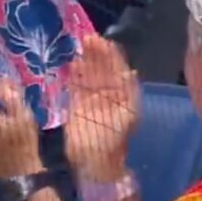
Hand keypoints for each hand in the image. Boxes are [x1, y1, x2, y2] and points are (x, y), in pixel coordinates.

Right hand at [65, 35, 139, 180]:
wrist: (95, 161)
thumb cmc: (115, 139)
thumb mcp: (129, 115)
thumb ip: (129, 93)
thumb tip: (131, 71)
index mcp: (122, 93)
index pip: (117, 68)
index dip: (111, 54)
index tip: (104, 41)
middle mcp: (107, 92)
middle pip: (101, 67)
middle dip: (95, 53)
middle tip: (87, 39)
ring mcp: (90, 97)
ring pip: (87, 73)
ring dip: (84, 61)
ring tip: (78, 48)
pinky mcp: (75, 104)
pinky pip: (74, 85)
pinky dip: (72, 75)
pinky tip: (70, 65)